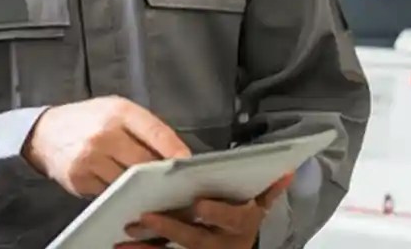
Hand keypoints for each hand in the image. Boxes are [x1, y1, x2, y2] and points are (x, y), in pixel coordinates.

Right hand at [22, 96, 190, 197]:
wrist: (44, 132)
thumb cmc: (86, 120)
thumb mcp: (114, 110)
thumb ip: (143, 127)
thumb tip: (176, 152)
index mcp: (118, 112)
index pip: (157, 133)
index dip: (176, 152)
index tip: (189, 165)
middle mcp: (104, 134)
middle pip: (145, 163)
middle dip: (160, 176)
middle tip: (173, 184)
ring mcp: (91, 158)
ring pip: (129, 182)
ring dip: (141, 188)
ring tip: (149, 189)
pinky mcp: (80, 179)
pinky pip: (110, 192)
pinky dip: (119, 193)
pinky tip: (123, 189)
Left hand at [124, 173, 292, 248]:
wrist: (233, 246)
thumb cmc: (240, 218)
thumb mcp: (257, 205)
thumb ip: (267, 188)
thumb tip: (286, 169)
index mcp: (243, 225)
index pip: (234, 220)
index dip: (218, 214)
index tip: (199, 205)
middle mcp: (224, 244)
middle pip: (197, 240)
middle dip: (172, 228)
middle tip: (146, 216)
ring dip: (150, 244)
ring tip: (128, 230)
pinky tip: (124, 246)